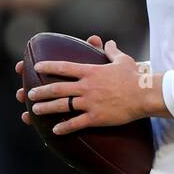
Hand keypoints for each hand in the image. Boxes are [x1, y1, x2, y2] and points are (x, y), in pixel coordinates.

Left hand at [16, 36, 166, 132]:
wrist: (144, 95)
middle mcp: (86, 87)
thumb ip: (111, 51)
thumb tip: (108, 42)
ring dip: (47, 108)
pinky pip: (76, 123)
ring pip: (63, 106)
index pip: (63, 67)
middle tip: (29, 94)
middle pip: (57, 89)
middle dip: (41, 91)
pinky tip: (54, 130)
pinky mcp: (96, 117)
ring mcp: (90, 103)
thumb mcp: (123, 60)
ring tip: (35, 111)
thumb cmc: (135, 76)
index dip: (48, 67)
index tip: (36, 67)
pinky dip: (64, 127)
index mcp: (90, 71)